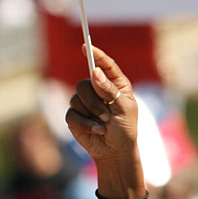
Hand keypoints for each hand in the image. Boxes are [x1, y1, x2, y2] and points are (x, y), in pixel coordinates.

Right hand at [64, 46, 138, 162]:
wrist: (115, 152)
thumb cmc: (125, 129)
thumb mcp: (124, 108)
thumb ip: (110, 90)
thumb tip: (95, 72)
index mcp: (115, 84)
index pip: (105, 65)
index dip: (95, 55)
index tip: (86, 46)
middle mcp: (98, 90)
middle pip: (85, 83)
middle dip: (94, 100)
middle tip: (106, 114)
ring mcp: (85, 103)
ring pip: (77, 98)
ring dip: (91, 113)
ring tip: (102, 124)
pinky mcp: (74, 116)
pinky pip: (72, 113)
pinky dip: (84, 123)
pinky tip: (96, 130)